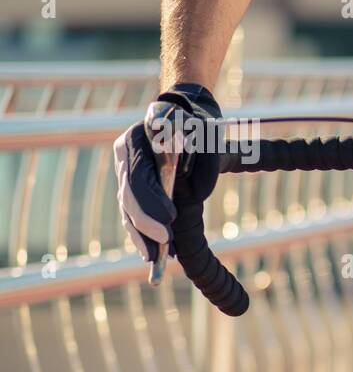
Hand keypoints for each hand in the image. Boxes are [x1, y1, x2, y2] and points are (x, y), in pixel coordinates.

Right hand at [113, 83, 222, 261]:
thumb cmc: (198, 126)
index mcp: (136, 138)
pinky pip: (132, 212)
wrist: (184, 115)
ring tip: (155, 257)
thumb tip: (196, 196)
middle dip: (145, 223)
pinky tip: (152, 253)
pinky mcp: (131, 186)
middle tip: (165, 242)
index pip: (138, 174)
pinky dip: (141, 232)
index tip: (170, 219)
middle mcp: (124, 155)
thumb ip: (205, 162)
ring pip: (127, 208)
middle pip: (128, 195)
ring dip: (141, 234)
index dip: (150, 200)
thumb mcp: (208, 136)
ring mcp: (125, 171)